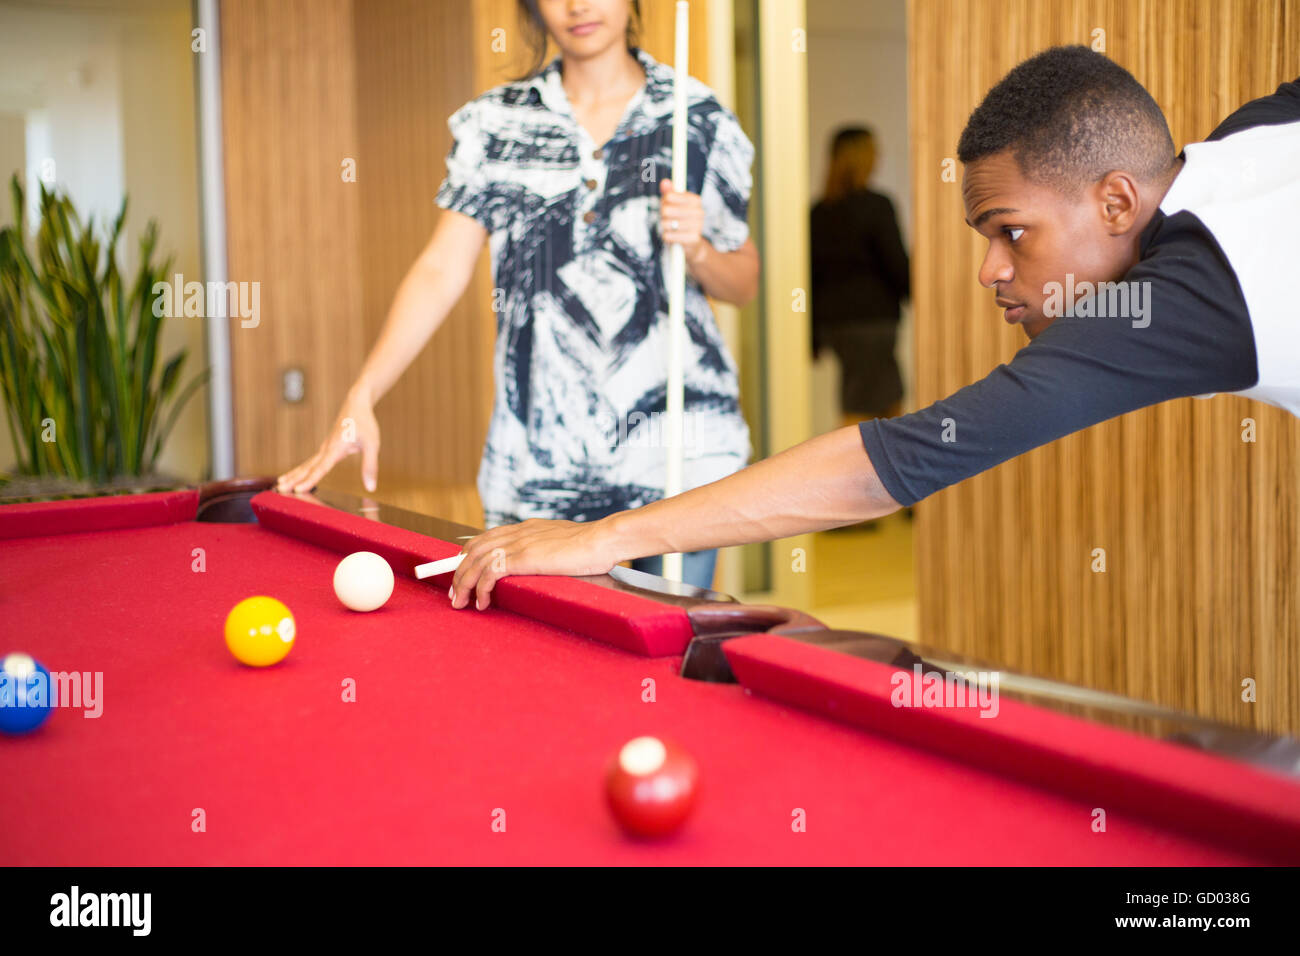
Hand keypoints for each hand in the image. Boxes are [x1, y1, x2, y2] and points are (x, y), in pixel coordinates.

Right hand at [276, 387, 380, 493]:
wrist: (356, 403)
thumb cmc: (365, 422)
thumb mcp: (372, 445)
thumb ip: (370, 466)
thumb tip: (371, 487)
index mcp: (335, 448)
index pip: (320, 468)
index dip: (309, 480)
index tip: (297, 490)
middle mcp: (327, 448)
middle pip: (308, 466)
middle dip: (293, 479)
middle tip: (279, 488)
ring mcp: (325, 447)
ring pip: (307, 463)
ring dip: (294, 473)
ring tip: (281, 482)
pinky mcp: (327, 446)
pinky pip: (312, 460)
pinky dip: (303, 469)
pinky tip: (298, 474)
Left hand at [449, 517, 620, 609]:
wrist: (603, 539)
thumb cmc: (591, 545)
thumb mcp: (562, 543)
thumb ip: (547, 549)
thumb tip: (544, 561)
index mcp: (526, 527)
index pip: (486, 537)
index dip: (468, 554)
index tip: (462, 571)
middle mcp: (517, 532)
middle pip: (474, 549)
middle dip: (459, 572)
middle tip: (454, 593)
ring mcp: (519, 544)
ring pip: (477, 562)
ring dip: (463, 584)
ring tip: (460, 603)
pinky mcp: (523, 558)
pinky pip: (490, 573)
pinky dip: (480, 589)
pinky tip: (481, 603)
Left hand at [659, 178, 706, 264]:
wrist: (692, 243)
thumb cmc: (681, 220)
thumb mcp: (675, 204)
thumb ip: (669, 192)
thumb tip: (664, 182)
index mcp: (696, 200)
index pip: (669, 197)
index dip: (664, 202)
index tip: (668, 205)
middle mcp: (699, 212)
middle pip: (666, 210)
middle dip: (663, 216)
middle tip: (668, 219)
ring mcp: (698, 226)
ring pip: (666, 224)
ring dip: (664, 228)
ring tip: (671, 228)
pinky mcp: (692, 239)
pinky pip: (668, 236)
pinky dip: (667, 237)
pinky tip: (673, 237)